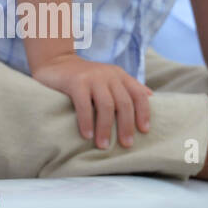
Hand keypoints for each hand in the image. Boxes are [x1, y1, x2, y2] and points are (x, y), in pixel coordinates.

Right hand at [32, 53, 151, 148]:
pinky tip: (87, 135)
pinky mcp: (75, 82)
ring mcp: (91, 77)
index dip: (143, 113)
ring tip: (103, 145)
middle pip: (124, 103)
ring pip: (106, 106)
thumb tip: (151, 97)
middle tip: (126, 144)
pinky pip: (84, 105)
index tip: (144, 131)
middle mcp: (108, 74)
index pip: (138, 94)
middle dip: (126, 126)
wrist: (55, 62)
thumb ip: (127, 86)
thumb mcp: (108, 78)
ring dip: (106, 128)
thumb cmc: (84, 77)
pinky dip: (87, 122)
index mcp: (118, 75)